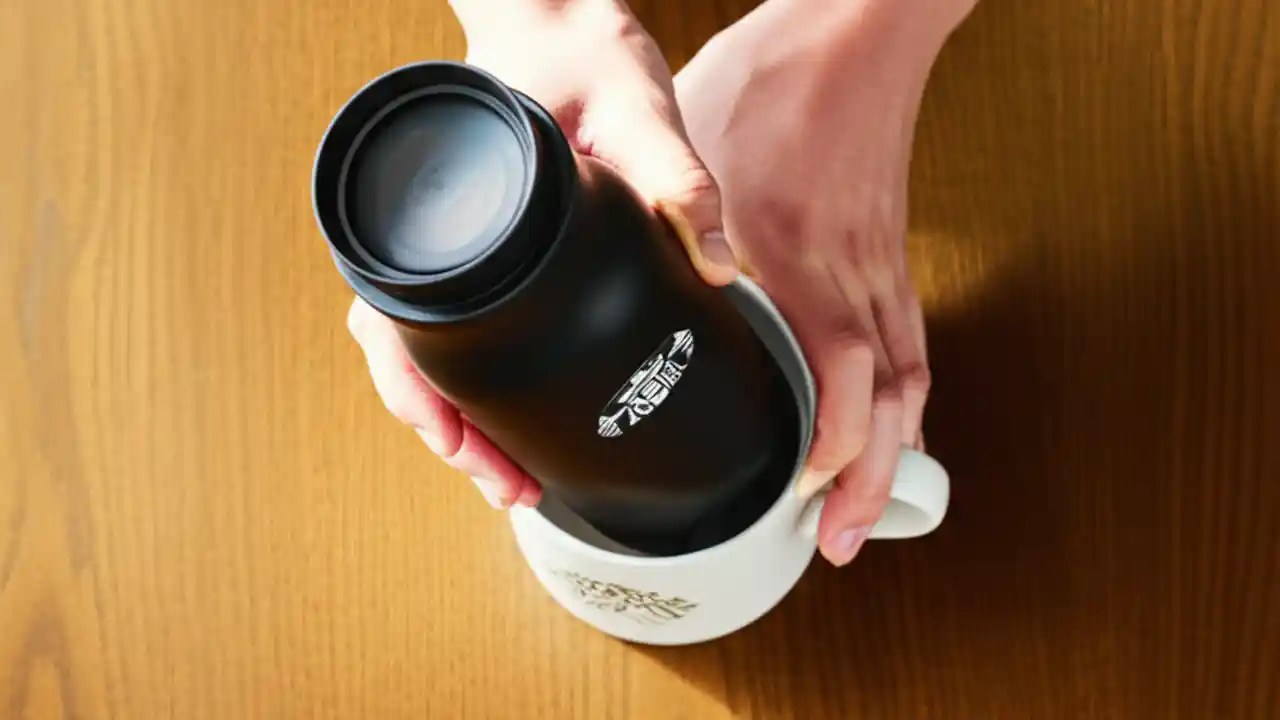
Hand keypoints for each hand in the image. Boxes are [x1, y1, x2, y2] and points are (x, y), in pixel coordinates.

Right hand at [349, 0, 734, 507]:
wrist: (559, 13)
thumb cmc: (580, 52)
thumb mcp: (636, 110)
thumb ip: (678, 181)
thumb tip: (713, 260)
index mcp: (455, 202)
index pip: (398, 315)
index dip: (420, 394)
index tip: (458, 446)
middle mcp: (440, 228)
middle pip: (403, 349)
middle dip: (444, 426)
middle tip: (502, 483)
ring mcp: (455, 240)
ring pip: (423, 343)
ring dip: (453, 410)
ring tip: (503, 470)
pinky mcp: (481, 244)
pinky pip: (453, 317)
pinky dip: (469, 372)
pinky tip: (506, 407)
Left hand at [675, 0, 972, 564]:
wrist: (852, 34)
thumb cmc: (772, 85)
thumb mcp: (698, 149)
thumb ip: (668, 221)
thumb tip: (630, 279)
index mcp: (799, 256)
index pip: (838, 375)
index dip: (829, 448)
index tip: (799, 495)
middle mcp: (851, 276)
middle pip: (888, 403)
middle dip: (869, 485)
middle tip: (834, 543)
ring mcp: (880, 270)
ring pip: (910, 384)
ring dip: (894, 456)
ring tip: (864, 513)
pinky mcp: (889, 259)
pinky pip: (912, 348)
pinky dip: (904, 407)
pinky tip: (886, 431)